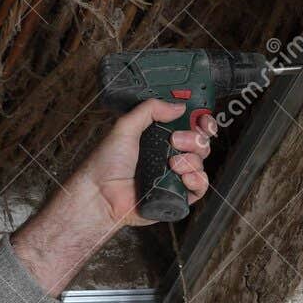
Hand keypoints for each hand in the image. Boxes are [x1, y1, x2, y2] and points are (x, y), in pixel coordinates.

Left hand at [73, 99, 215, 227]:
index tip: (201, 121)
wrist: (100, 194)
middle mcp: (167, 155)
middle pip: (199, 144)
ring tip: (173, 163)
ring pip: (200, 164)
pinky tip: (184, 177)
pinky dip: (197, 180)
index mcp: (157, 138)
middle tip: (176, 141)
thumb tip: (178, 106)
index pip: (189, 127)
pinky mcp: (175, 196)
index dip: (200, 123)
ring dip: (192, 160)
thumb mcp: (125, 127)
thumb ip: (150, 110)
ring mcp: (172, 176)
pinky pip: (198, 188)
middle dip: (194, 140)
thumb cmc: (106, 165)